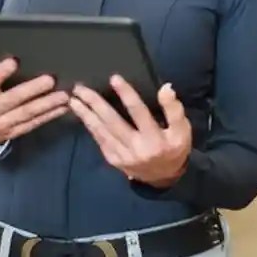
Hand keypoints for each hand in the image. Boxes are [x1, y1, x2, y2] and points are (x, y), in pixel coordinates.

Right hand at [0, 57, 69, 144]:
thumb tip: (2, 48)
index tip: (14, 61)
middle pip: (11, 99)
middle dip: (32, 89)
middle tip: (50, 79)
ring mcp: (1, 124)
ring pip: (26, 113)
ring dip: (46, 104)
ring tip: (63, 95)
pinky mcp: (14, 132)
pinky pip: (34, 123)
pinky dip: (50, 115)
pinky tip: (63, 107)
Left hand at [69, 76, 191, 186]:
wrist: (165, 178)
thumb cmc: (174, 148)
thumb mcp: (183, 129)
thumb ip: (174, 109)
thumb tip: (165, 87)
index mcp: (155, 139)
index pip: (138, 112)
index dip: (126, 94)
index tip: (114, 78)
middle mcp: (136, 148)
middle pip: (112, 121)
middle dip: (95, 103)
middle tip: (80, 88)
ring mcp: (122, 156)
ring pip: (101, 132)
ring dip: (85, 115)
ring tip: (73, 100)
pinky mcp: (114, 160)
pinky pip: (100, 141)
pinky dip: (90, 127)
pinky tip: (82, 115)